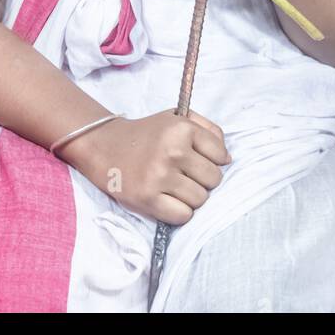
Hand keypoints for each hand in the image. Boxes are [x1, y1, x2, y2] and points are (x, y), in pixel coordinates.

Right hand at [59, 107, 231, 225]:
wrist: (106, 146)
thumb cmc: (147, 134)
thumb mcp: (176, 118)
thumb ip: (207, 129)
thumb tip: (227, 158)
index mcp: (181, 128)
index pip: (221, 155)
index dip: (213, 160)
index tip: (198, 159)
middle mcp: (172, 151)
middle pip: (213, 180)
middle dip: (202, 179)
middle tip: (184, 174)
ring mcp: (159, 176)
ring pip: (200, 200)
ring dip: (191, 196)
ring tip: (174, 186)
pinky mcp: (148, 199)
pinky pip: (183, 216)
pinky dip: (179, 211)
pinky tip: (167, 198)